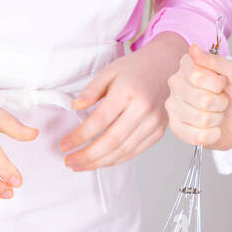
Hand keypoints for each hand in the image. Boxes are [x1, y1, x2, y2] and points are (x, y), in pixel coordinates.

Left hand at [59, 32, 185, 170]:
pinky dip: (116, 160)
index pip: (99, 121)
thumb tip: (75, 107)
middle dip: (87, 156)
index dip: (80, 137)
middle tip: (70, 161)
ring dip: (100, 162)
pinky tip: (102, 161)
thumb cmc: (137, 69)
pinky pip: (135, 151)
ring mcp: (153, 122)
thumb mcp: (109, 72)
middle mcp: (143, 109)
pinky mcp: (158, 131)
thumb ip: (91, 90)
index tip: (65, 145)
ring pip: (123, 151)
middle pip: (111, 141)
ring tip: (81, 165)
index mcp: (127, 92)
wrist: (166, 66)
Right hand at [165, 43, 231, 150]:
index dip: (217, 83)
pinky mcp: (176, 128)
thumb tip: (194, 48)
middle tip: (221, 100)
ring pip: (201, 119)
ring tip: (216, 112)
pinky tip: (212, 127)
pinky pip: (198, 136)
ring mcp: (173, 107)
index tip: (222, 83)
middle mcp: (176, 84)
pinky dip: (213, 134)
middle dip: (220, 102)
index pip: (197, 76)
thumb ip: (217, 61)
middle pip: (202, 99)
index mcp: (187, 65)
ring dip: (217, 118)